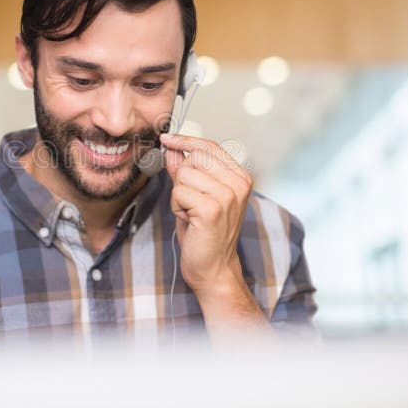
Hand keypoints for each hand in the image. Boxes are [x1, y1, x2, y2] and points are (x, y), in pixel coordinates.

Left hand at [160, 133, 252, 296]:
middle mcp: (238, 183)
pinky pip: (178, 192)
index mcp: (240, 177)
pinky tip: (190, 221)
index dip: (185, 141)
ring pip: (183, 174)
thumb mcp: (194, 195)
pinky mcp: (212, 208)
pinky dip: (177, 207)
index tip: (166, 139)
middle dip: (182, 179)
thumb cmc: (204, 233)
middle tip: (191, 203)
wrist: (213, 268)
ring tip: (191, 213)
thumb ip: (184, 169)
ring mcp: (227, 195)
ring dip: (179, 195)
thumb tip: (171, 147)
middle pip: (193, 158)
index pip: (210, 147)